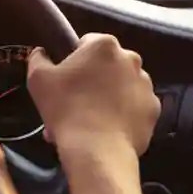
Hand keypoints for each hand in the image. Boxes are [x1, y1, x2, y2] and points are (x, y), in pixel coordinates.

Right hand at [27, 33, 160, 157]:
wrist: (97, 150)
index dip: (74, 61)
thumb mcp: (39, 80)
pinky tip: (109, 128)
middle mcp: (132, 59)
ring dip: (110, 96)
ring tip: (92, 120)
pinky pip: (136, 107)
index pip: (87, 43)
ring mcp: (146, 84)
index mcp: (105, 45)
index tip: (66, 81)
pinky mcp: (154, 108)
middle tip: (76, 103)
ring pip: (123, 85)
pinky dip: (125, 114)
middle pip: (108, 65)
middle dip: (94, 79)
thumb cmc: (66, 108)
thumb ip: (39, 59)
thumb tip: (41, 53)